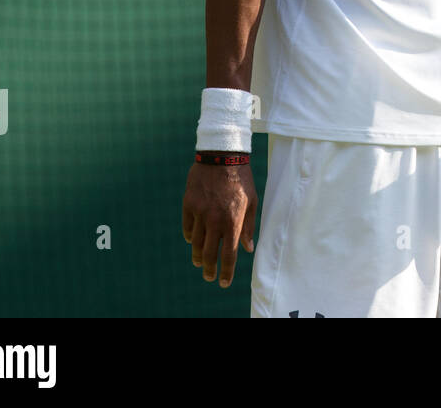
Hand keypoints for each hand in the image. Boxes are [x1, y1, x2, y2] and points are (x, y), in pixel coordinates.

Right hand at [182, 162, 257, 286]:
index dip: (226, 271)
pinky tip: (194, 241)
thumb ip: (248, 227)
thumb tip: (247, 249)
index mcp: (233, 220)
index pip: (229, 254)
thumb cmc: (242, 180)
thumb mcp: (252, 202)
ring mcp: (200, 213)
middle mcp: (215, 220)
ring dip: (199, 256)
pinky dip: (191, 237)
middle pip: (210, 253)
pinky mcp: (189, 205)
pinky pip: (188, 227)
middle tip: (210, 277)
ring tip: (201, 263)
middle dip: (210, 269)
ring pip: (196, 243)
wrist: (222, 156)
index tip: (223, 282)